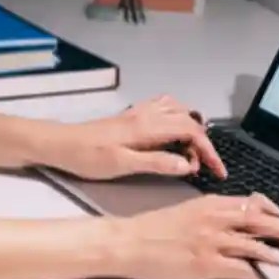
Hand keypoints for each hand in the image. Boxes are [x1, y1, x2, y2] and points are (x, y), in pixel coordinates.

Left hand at [51, 95, 226, 180]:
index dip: (209, 151)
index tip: (218, 171)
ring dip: (191, 128)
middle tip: (203, 167)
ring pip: (178, 110)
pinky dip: (176, 117)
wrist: (61, 144)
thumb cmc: (88, 157)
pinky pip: (163, 107)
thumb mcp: (123, 165)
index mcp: (148, 126)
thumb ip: (157, 163)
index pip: (191, 132)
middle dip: (203, 143)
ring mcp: (139, 112)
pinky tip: (170, 134)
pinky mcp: (131, 116)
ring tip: (189, 152)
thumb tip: (187, 164)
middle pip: (189, 120)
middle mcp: (147, 114)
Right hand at [105, 193, 278, 278]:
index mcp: (210, 202)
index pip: (252, 203)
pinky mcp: (207, 264)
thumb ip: (211, 214)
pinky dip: (266, 274)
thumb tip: (234, 221)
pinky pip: (244, 269)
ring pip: (259, 246)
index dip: (274, 212)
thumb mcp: (186, 211)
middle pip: (262, 222)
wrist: (128, 242)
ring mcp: (212, 241)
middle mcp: (216, 218)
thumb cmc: (151, 229)